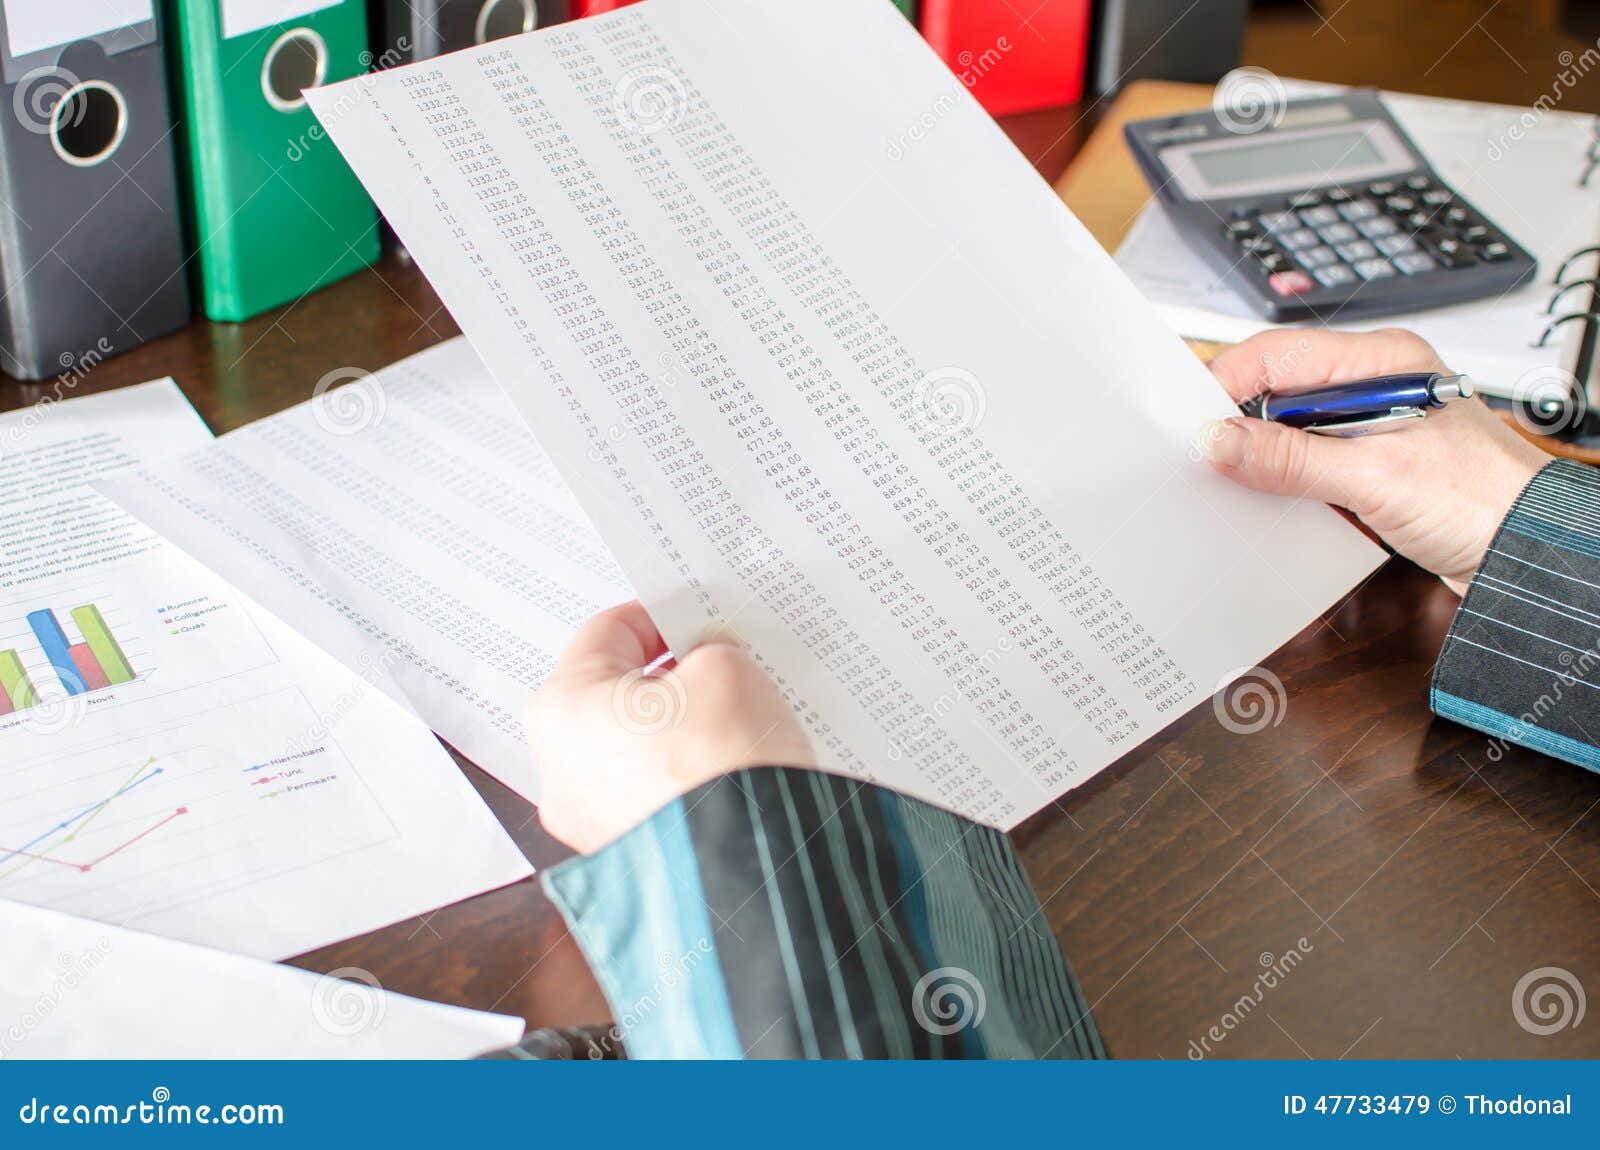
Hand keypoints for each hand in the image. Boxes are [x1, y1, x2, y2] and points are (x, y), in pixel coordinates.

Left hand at [528, 601, 815, 852]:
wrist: (749, 867)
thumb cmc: (722, 766)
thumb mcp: (726, 669)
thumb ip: (710, 650)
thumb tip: (709, 661)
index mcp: (561, 708)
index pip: (607, 632)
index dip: (659, 617)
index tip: (697, 619)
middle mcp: (557, 769)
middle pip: (613, 693)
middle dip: (666, 676)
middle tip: (718, 667)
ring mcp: (586, 820)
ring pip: (630, 747)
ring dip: (676, 727)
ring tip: (730, 721)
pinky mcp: (621, 853)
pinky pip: (645, 792)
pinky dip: (679, 773)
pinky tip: (721, 766)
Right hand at [1202, 328, 1548, 593]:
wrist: (1529, 555)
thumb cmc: (1485, 502)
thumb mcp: (1375, 477)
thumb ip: (1292, 459)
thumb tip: (1221, 442)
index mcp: (1381, 361)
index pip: (1279, 355)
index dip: (1228, 385)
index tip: (1193, 425)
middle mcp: (1372, 386)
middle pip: (1277, 391)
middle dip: (1238, 425)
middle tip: (1205, 459)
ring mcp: (1368, 428)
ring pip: (1286, 431)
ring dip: (1261, 460)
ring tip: (1236, 486)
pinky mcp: (1366, 467)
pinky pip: (1304, 466)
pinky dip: (1282, 484)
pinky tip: (1270, 504)